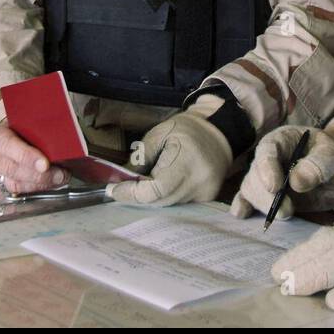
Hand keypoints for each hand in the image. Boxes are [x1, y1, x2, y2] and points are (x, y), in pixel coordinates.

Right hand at [0, 121, 66, 196]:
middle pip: (13, 169)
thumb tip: (60, 145)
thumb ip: (37, 133)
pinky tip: (49, 185)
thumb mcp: (24, 126)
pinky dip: (35, 190)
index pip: (9, 146)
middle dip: (39, 175)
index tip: (45, 164)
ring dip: (40, 184)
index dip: (27, 156)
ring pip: (15, 184)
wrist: (3, 143)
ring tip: (59, 180)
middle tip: (60, 174)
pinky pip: (16, 193)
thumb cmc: (18, 132)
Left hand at [108, 108, 232, 206]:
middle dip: (139, 196)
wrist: (220, 132)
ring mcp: (206, 192)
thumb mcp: (159, 134)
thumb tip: (123, 179)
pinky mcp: (207, 197)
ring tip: (142, 184)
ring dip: (152, 197)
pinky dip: (166, 197)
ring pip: (169, 204)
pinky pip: (180, 203)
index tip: (114, 191)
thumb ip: (141, 157)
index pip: (156, 189)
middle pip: (161, 201)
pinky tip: (160, 186)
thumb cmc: (187, 129)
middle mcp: (199, 181)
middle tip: (123, 187)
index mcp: (187, 161)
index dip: (132, 194)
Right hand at [230, 113, 333, 219]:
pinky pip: (248, 198)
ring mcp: (266, 177)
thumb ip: (319, 166)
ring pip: (251, 189)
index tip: (274, 187)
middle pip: (255, 174)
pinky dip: (244, 206)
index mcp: (284, 139)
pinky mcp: (267, 195)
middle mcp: (270, 157)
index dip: (268, 168)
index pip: (268, 150)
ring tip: (286, 214)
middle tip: (287, 210)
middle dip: (267, 195)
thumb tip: (295, 182)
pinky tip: (241, 213)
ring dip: (263, 204)